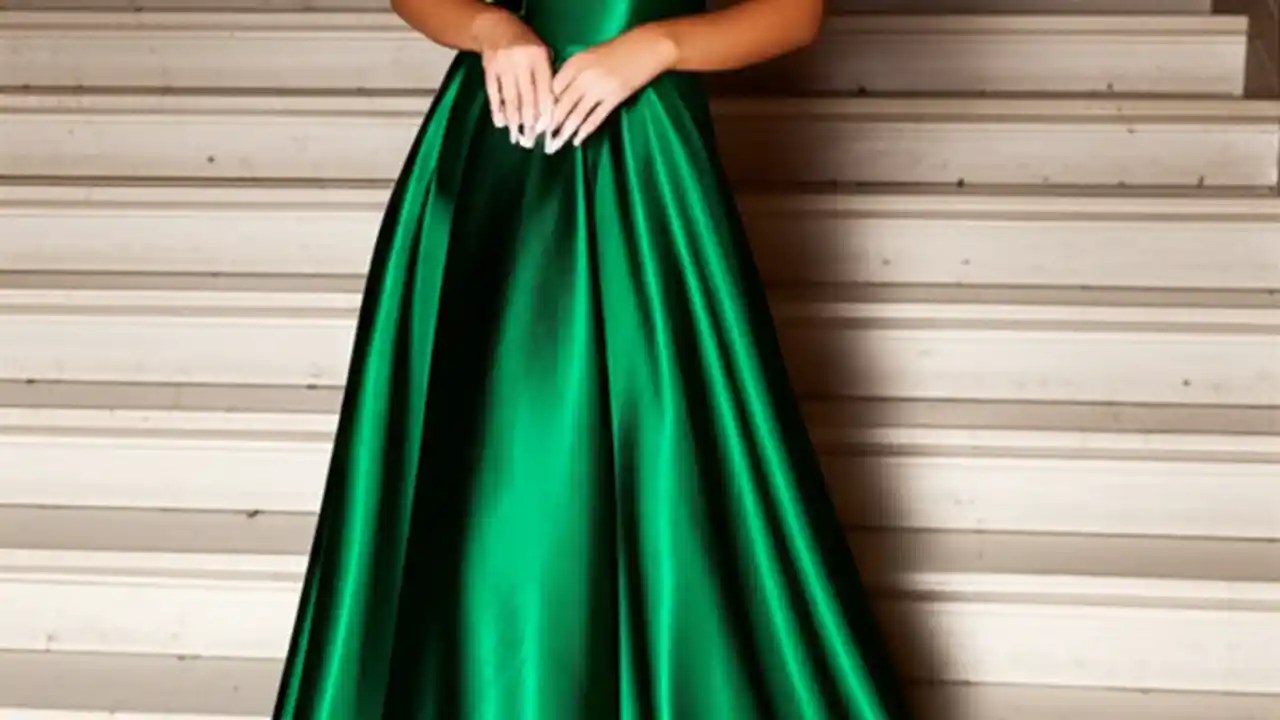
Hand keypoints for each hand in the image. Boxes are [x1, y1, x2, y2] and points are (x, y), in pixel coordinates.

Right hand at [472, 8, 553, 147]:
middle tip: (530, 138)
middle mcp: (521, 61)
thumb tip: (551, 109)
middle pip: (526, 96)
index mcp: (538, 57)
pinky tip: (500, 122)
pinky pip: (493, 93)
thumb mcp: (543, 54)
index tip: (545, 129)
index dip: (545, 110)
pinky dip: (496, 109)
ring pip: (509, 97)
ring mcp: (503, 65)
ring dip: (513, 119)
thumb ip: (548, 77)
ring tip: (516, 135)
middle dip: (529, 120)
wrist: (496, 28)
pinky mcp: (489, 69)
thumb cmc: (525, 45)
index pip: (544, 89)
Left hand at [544, 24, 678, 153]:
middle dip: (550, 123)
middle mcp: (584, 76)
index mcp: (575, 62)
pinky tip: (577, 140)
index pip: (553, 88)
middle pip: (562, 104)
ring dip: (565, 131)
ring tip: (555, 145)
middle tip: (541, 138)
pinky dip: (585, 130)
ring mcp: (599, 88)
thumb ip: (574, 71)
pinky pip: (595, 118)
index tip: (537, 119)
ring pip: (577, 114)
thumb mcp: (590, 54)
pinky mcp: (614, 98)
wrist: (648, 47)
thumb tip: (559, 93)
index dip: (544, 105)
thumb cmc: (618, 49)